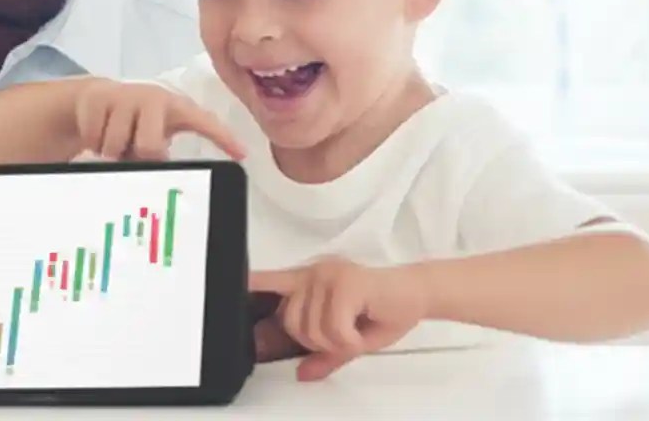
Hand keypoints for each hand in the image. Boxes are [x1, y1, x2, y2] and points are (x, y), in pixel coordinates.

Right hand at [75, 80, 244, 160]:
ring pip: (116, 146)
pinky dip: (93, 145)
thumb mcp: (152, 137)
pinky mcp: (99, 97)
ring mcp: (126, 95)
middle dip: (139, 157)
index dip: (223, 138)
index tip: (242, 155)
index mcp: (176, 108)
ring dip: (112, 153)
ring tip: (116, 143)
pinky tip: (99, 133)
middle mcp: (154, 98)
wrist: (93, 99)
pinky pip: (94, 138)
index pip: (204, 122)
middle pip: (150, 147)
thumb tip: (169, 186)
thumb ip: (162, 157)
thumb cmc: (133, 126)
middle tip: (133, 153)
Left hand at [249, 257, 429, 380]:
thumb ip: (324, 354)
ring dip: (337, 342)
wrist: (418, 294)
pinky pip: (335, 329)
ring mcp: (329, 276)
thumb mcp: (350, 340)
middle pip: (292, 323)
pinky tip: (363, 328)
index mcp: (309, 281)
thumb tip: (302, 375)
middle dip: (318, 342)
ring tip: (356, 329)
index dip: (251, 285)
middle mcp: (314, 274)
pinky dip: (350, 340)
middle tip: (344, 336)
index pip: (272, 281)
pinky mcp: (346, 284)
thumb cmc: (384, 311)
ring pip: (313, 330)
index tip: (230, 285)